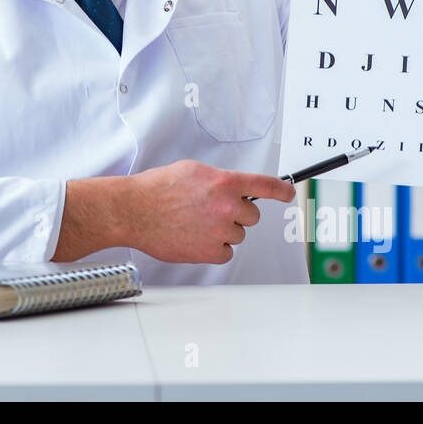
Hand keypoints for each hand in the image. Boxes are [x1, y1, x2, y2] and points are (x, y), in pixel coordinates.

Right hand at [124, 160, 295, 264]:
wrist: (134, 210)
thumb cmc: (157, 189)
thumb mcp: (192, 171)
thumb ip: (218, 180)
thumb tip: (230, 187)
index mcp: (225, 182)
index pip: (266, 186)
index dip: (281, 191)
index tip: (288, 193)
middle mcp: (227, 206)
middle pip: (252, 216)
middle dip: (236, 214)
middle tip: (210, 211)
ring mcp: (220, 230)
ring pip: (237, 235)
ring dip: (222, 231)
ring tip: (195, 223)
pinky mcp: (210, 251)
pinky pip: (225, 252)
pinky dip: (213, 248)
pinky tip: (194, 238)